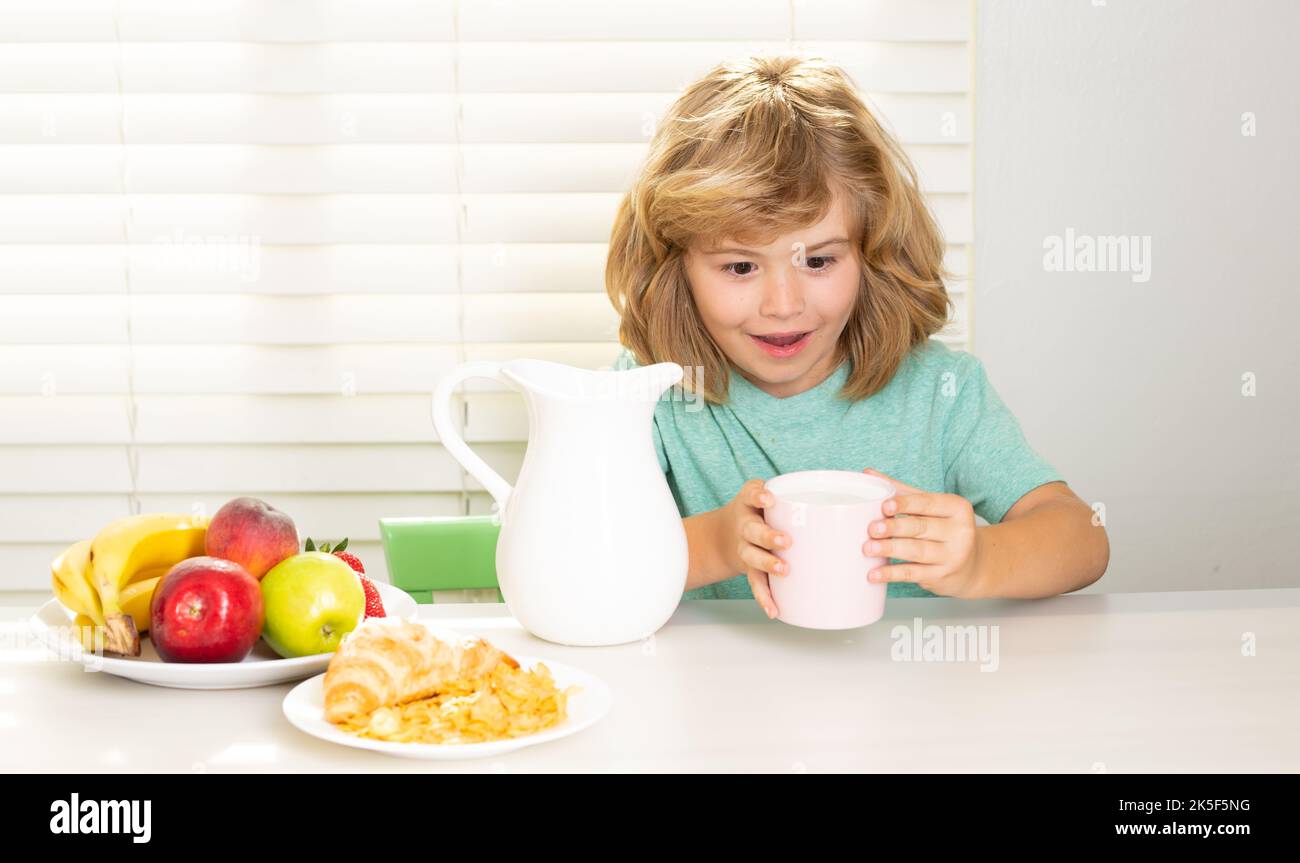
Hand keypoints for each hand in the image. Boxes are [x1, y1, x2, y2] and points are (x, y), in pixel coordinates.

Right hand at [723, 478, 789, 618]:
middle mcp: (744, 525)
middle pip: (751, 530)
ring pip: (751, 556)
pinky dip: (764, 597)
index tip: (770, 500)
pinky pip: (755, 583)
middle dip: (767, 536)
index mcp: (750, 503)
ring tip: (783, 570)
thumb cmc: (762, 512)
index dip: (759, 497)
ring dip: (766, 563)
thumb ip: (802, 498)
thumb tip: (853, 507)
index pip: (751, 494)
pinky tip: (774, 610)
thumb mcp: (773, 497)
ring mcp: (745, 548)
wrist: (728, 534)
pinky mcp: (749, 569)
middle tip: (786, 541)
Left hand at [861, 468, 982, 597]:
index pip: (928, 503)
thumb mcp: (932, 507)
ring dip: (890, 549)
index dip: (905, 504)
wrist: (973, 565)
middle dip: (894, 528)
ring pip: (917, 551)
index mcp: (957, 508)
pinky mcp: (941, 576)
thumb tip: (869, 474)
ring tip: (868, 548)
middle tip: (872, 528)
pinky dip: (891, 574)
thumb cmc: (945, 529)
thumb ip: (902, 491)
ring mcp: (952, 556)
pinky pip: (913, 574)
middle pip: (921, 527)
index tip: (885, 506)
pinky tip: (874, 574)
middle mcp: (960, 532)